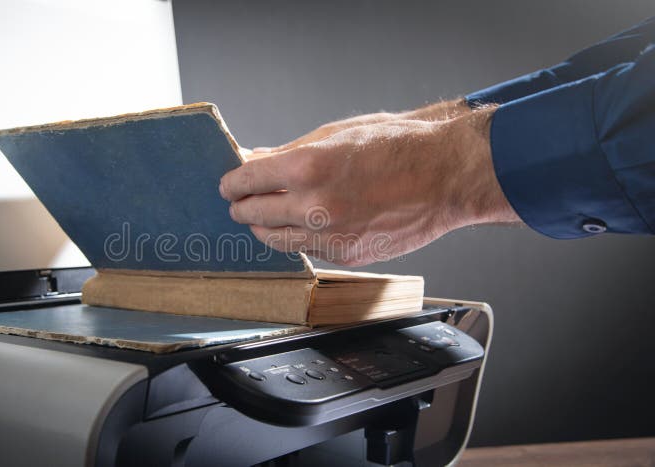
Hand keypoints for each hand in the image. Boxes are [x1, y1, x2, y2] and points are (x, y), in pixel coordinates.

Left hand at [219, 105, 519, 265]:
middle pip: (254, 214)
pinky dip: (301, 239)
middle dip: (242, 207)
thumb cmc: (397, 145)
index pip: (246, 181)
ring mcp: (331, 236)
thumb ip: (288, 153)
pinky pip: (310, 251)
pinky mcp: (349, 256)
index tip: (228, 185)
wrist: (447, 174)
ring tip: (264, 219)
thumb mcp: (335, 135)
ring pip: (278, 240)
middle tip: (239, 204)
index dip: (232, 183)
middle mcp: (314, 206)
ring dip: (265, 229)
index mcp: (306, 167)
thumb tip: (254, 159)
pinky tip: (303, 227)